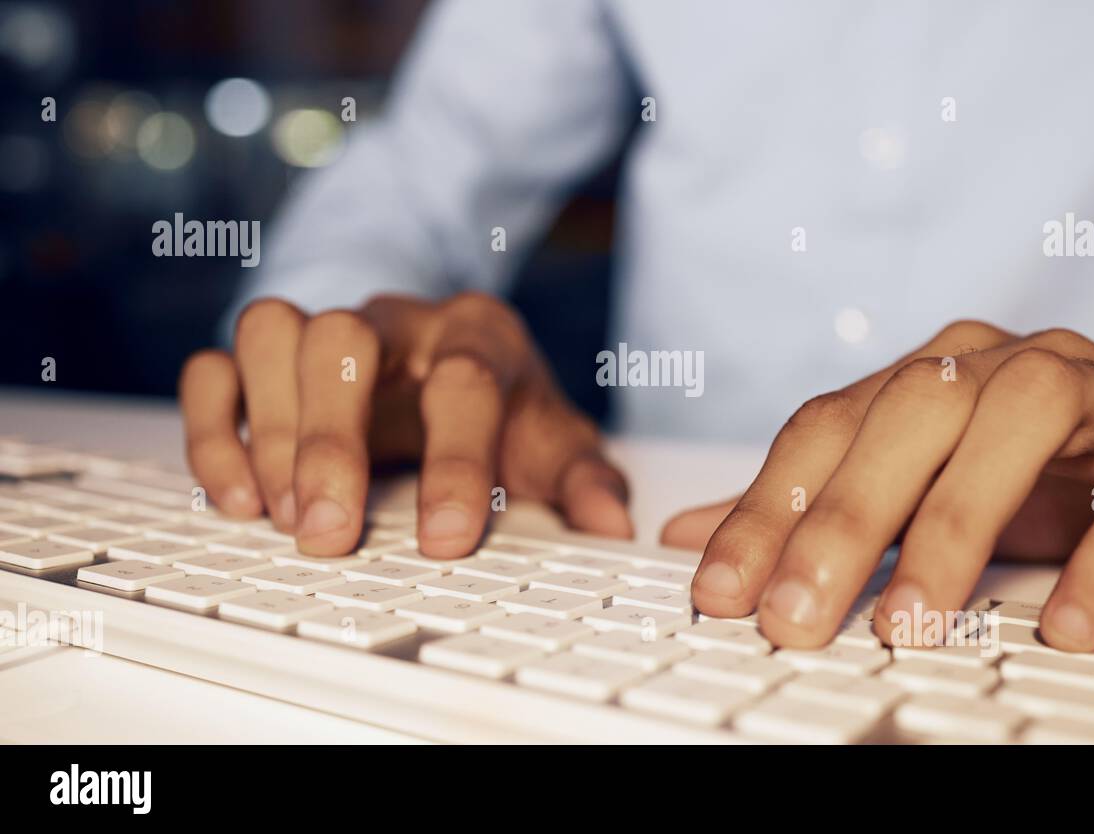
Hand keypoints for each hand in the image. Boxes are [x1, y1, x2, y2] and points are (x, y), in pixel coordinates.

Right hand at [179, 292, 631, 556]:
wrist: (453, 358)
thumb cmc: (503, 411)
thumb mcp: (554, 442)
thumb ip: (585, 480)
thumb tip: (612, 525)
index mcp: (478, 337)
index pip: (465, 381)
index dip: (456, 462)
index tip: (446, 540)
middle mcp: (398, 323)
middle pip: (346, 340)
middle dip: (332, 440)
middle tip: (329, 534)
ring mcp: (325, 330)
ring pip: (274, 332)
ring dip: (270, 429)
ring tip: (283, 516)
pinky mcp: (268, 361)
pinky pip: (217, 368)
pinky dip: (216, 429)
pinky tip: (238, 498)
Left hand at [672, 321, 1093, 650]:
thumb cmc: (1054, 474)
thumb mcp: (922, 490)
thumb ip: (814, 508)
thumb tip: (691, 535)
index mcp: (935, 377)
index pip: (829, 426)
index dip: (767, 506)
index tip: (721, 591)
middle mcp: (1008, 367)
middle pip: (910, 415)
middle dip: (843, 517)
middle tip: (796, 618)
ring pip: (1022, 420)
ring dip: (958, 523)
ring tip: (915, 624)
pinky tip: (1068, 624)